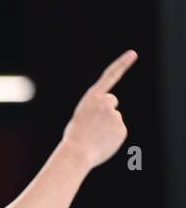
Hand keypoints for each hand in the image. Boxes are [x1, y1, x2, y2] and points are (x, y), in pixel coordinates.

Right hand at [61, 49, 135, 170]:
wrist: (77, 154)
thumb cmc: (74, 137)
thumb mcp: (81, 117)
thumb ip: (97, 111)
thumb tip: (112, 120)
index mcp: (92, 98)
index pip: (110, 76)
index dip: (122, 64)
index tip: (133, 53)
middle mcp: (107, 103)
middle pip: (111, 102)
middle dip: (105, 110)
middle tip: (91, 124)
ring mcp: (116, 116)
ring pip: (114, 119)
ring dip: (106, 126)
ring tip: (94, 137)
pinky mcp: (122, 129)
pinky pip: (118, 131)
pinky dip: (111, 137)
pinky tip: (101, 143)